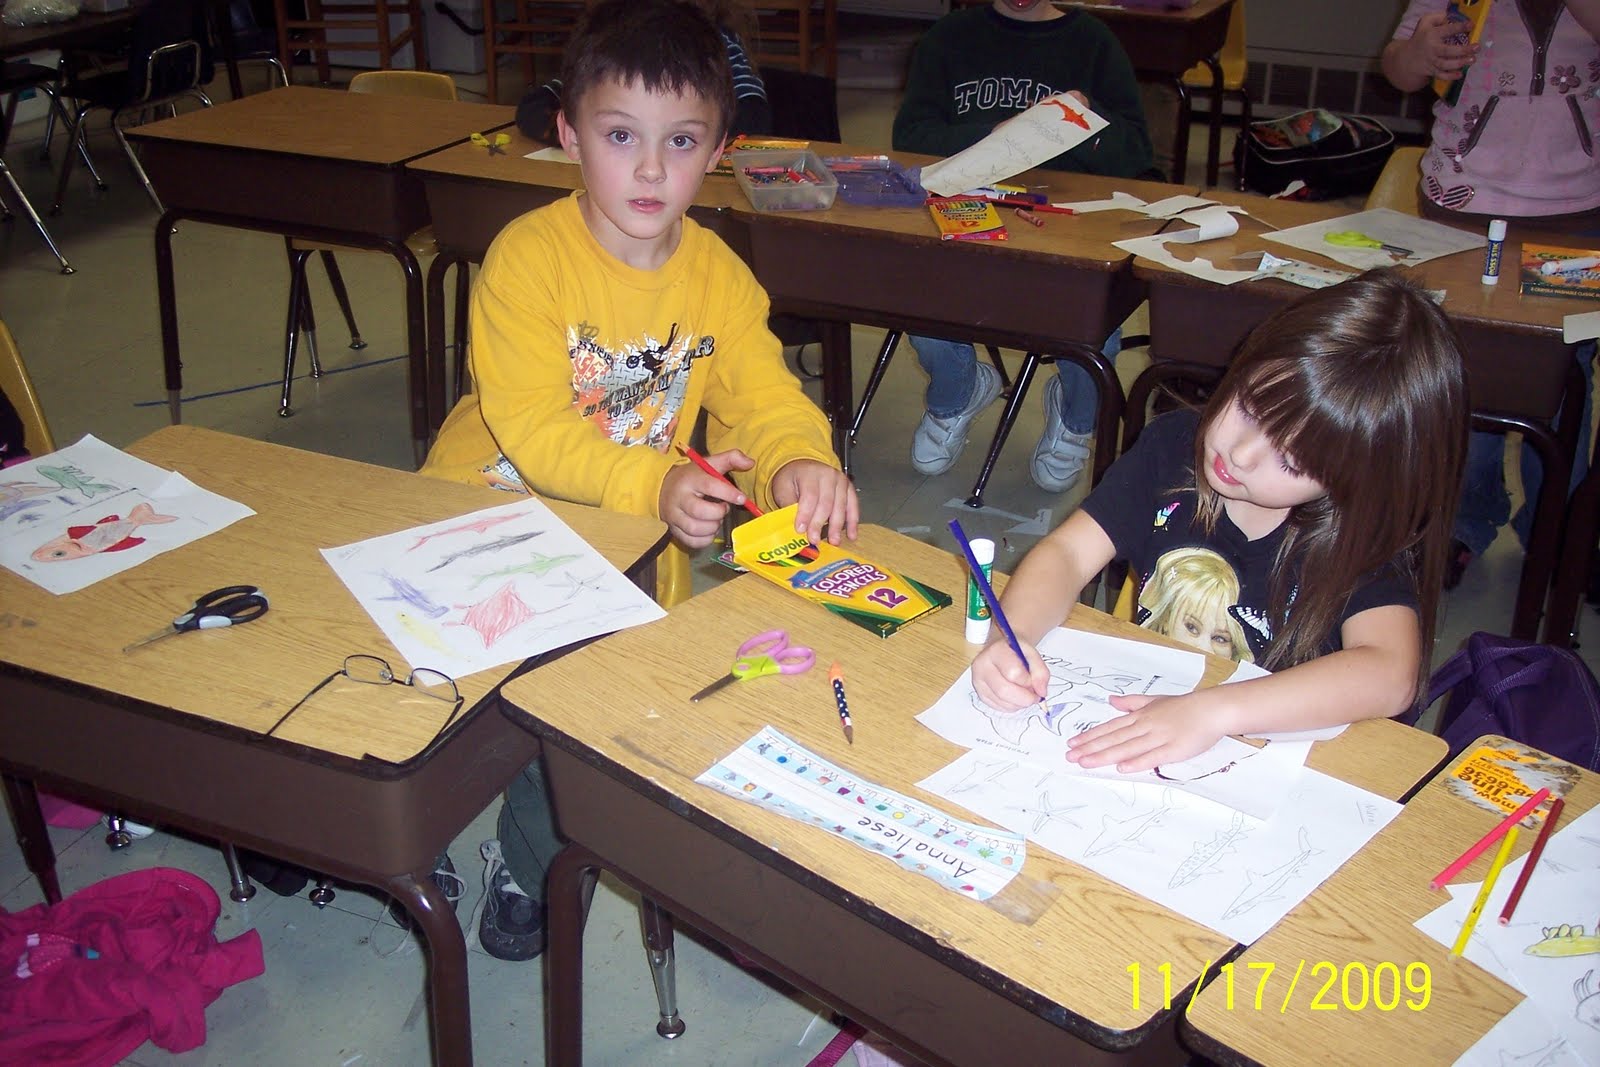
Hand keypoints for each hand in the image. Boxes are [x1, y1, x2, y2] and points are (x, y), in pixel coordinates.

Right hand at [658, 448, 752, 549]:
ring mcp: (674, 515)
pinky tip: (709, 530)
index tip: (741, 498)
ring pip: (695, 529)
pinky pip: (691, 541)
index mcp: (690, 479)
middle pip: (700, 511)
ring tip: (716, 520)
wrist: (662, 488)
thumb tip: (750, 463)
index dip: (728, 493)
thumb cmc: (691, 477)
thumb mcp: (709, 464)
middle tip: (723, 508)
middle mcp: (680, 498)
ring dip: (712, 527)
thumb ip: (731, 459)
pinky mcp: (673, 529)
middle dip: (718, 513)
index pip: (709, 486)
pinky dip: (705, 539)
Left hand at [770, 459, 859, 543]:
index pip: (809, 496)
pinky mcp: (849, 489)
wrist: (805, 467)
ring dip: (837, 526)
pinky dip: (853, 522)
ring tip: (833, 541)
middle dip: (820, 523)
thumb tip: (792, 526)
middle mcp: (828, 475)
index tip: (801, 530)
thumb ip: (788, 505)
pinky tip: (851, 535)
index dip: (805, 514)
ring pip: (840, 506)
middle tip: (815, 539)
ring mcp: (841, 481)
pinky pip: (853, 506)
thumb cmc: (793, 479)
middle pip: (826, 502)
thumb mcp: (783, 488)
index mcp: (810, 473)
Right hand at [971, 638, 1047, 710]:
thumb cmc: (1016, 652)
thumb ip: (1041, 672)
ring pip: (1001, 702)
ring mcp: (978, 681)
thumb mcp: (1032, 654)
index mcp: (996, 651)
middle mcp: (982, 666)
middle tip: (1035, 697)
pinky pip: (998, 707)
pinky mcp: (980, 694)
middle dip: (1024, 698)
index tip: (1034, 681)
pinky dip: (1012, 706)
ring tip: (1025, 694)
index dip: (1028, 681)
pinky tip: (1016, 697)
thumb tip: (1041, 692)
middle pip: (1003, 691)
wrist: (1002, 652)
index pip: (1013, 672)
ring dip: (1019, 704)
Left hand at [1065, 691, 1229, 772]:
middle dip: (1090, 748)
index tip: (1073, 743)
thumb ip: (1132, 703)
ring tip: (1086, 762)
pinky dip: (1136, 762)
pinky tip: (1121, 767)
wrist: (1212, 709)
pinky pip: (1152, 757)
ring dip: (1105, 756)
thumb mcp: (1155, 700)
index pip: (1110, 727)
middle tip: (1070, 756)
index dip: (1091, 736)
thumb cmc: (1185, 706)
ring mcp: (1159, 737)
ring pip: (1127, 748)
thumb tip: (1112, 701)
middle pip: (1113, 738)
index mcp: (1140, 716)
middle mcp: (1145, 726)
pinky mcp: (1174, 749)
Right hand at [1409, 12, 1477, 82]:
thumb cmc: (1421, 38)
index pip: (1447, 30)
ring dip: (1459, 63)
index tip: (1471, 25)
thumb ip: (1437, 18)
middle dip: (1463, 50)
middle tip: (1476, 47)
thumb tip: (1449, 17)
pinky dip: (1450, 76)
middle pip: (1447, 51)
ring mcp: (1431, 61)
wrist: (1406, 58)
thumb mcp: (1425, 23)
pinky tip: (1460, 75)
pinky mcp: (1431, 71)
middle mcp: (1432, 49)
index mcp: (1431, 35)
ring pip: (1445, 64)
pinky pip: (1440, 75)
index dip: (1459, 27)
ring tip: (1472, 60)